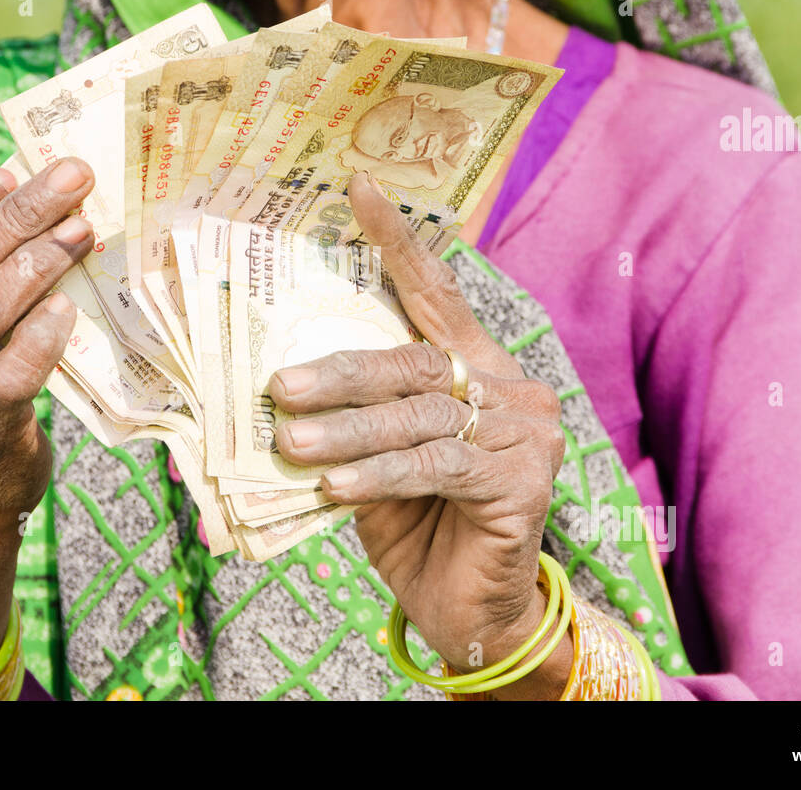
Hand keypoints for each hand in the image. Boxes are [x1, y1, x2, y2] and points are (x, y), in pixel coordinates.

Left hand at [271, 173, 568, 698]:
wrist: (471, 612)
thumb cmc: (416, 526)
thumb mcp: (372, 464)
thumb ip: (351, 420)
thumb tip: (276, 387)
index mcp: (472, 367)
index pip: (433, 293)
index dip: (396, 242)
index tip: (357, 188)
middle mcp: (507, 387)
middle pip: (415, 361)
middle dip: (341, 372)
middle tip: (279, 386)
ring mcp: (525, 433)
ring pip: (419, 417)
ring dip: (348, 432)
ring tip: (290, 444)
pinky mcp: (523, 481)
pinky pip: (437, 466)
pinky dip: (380, 476)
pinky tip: (335, 488)